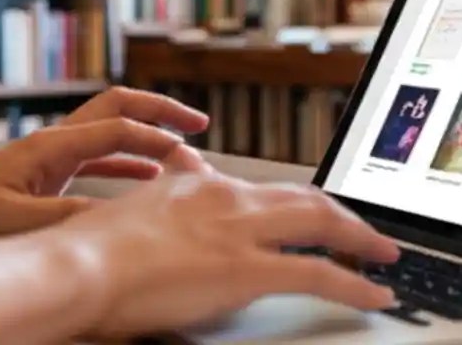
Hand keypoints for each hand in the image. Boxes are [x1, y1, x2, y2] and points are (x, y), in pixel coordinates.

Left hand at [0, 87, 211, 246]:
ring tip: (186, 153)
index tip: (191, 158)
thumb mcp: (15, 222)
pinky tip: (152, 180)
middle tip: (200, 124)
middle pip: (120, 107)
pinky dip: (131, 164)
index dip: (158, 140)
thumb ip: (68, 217)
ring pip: (113, 131)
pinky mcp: (49, 174)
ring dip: (150, 137)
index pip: (119, 129)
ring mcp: (53, 155)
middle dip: (161, 111)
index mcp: (51, 145)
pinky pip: (101, 159)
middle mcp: (56, 141)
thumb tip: (119, 217)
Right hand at [44, 172, 398, 337]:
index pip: (270, 190)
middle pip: (307, 199)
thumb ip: (171, 186)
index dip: (304, 203)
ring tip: (384, 254)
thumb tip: (184, 166)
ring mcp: (242, 233)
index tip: (322, 213)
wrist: (78, 266)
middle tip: (368, 232)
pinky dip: (356, 284)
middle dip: (344, 215)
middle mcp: (231, 199)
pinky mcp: (247, 270)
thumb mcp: (139, 204)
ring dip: (362, 239)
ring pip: (324, 225)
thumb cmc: (94, 250)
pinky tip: (375, 294)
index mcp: (205, 186)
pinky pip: (320, 275)